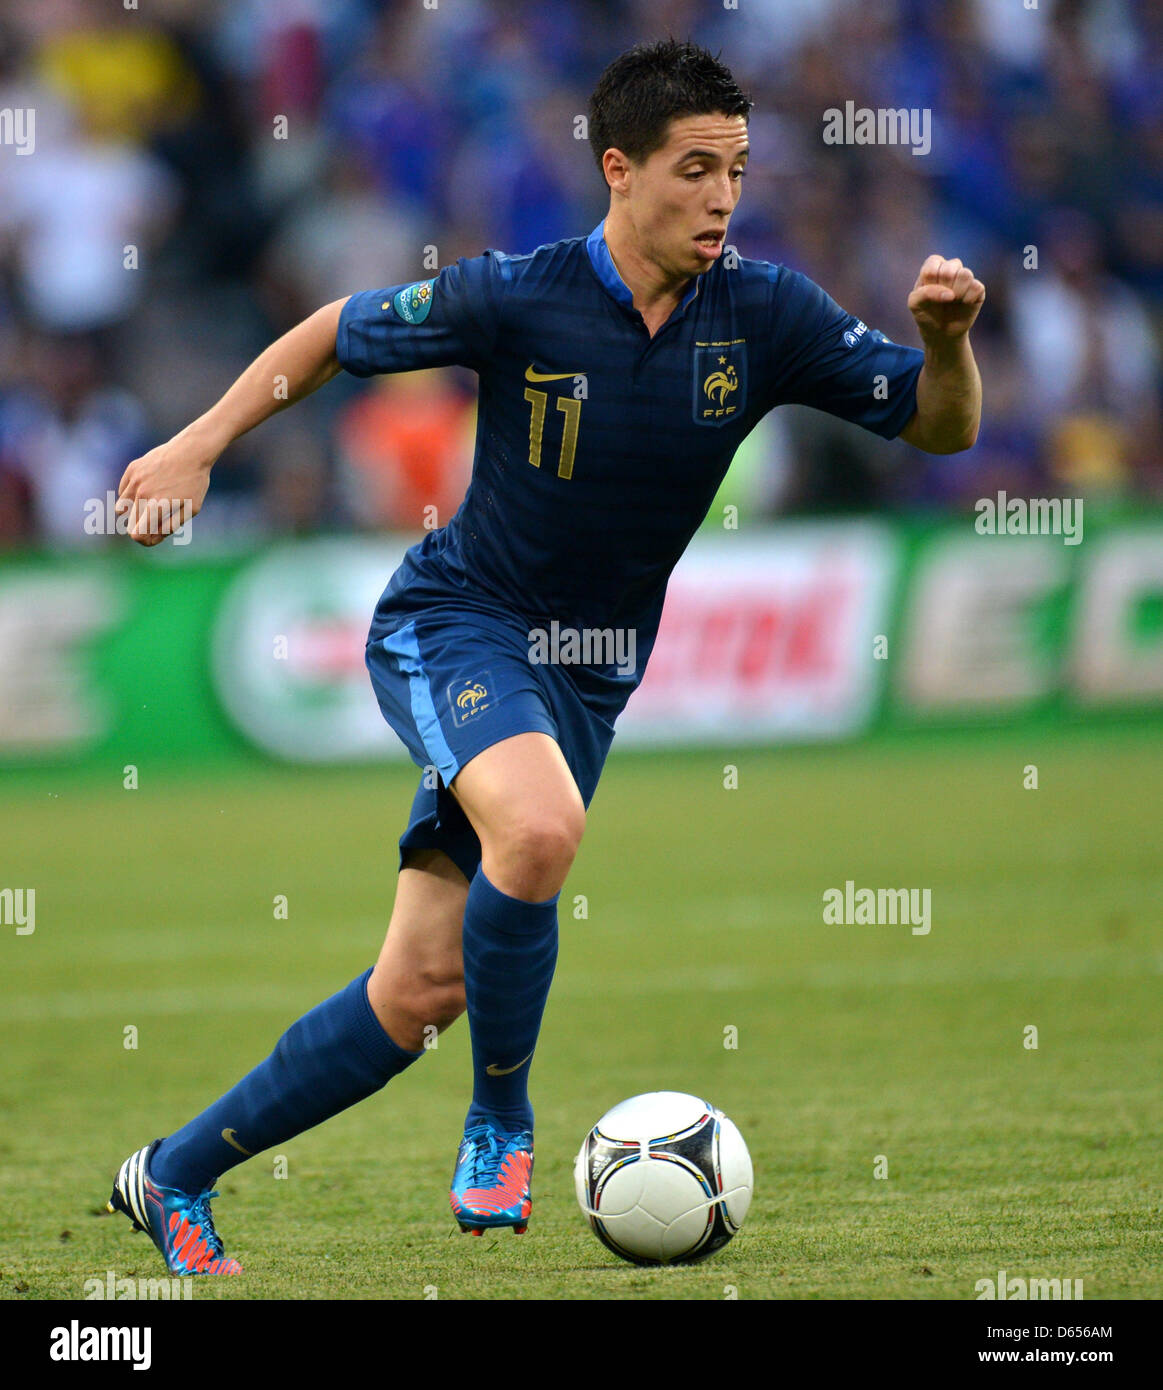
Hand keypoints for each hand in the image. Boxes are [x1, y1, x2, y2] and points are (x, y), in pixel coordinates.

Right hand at [115, 431, 215, 546]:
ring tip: (153, 504)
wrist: (192, 451)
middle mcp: (142, 494)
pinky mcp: (132, 469)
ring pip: (122, 508)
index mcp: (157, 506)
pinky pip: (123, 491)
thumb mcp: (191, 509)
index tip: (154, 538)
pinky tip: (148, 490)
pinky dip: (131, 495)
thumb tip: (152, 536)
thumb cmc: (195, 482)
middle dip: (142, 527)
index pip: (137, 534)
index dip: (145, 541)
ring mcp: (135, 480)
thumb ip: (171, 525)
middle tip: (158, 522)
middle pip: (131, 523)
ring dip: (135, 511)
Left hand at [908, 255, 985, 343]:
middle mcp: (951, 269)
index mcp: (934, 267)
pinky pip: (977, 287)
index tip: (927, 292)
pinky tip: (963, 304)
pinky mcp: (977, 289)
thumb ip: (924, 293)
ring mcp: (965, 278)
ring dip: (957, 292)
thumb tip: (950, 295)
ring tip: (952, 301)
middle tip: (941, 298)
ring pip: (965, 274)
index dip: (930, 280)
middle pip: (951, 266)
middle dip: (943, 285)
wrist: (939, 332)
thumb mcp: (915, 304)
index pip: (934, 262)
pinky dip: (967, 299)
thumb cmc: (926, 313)